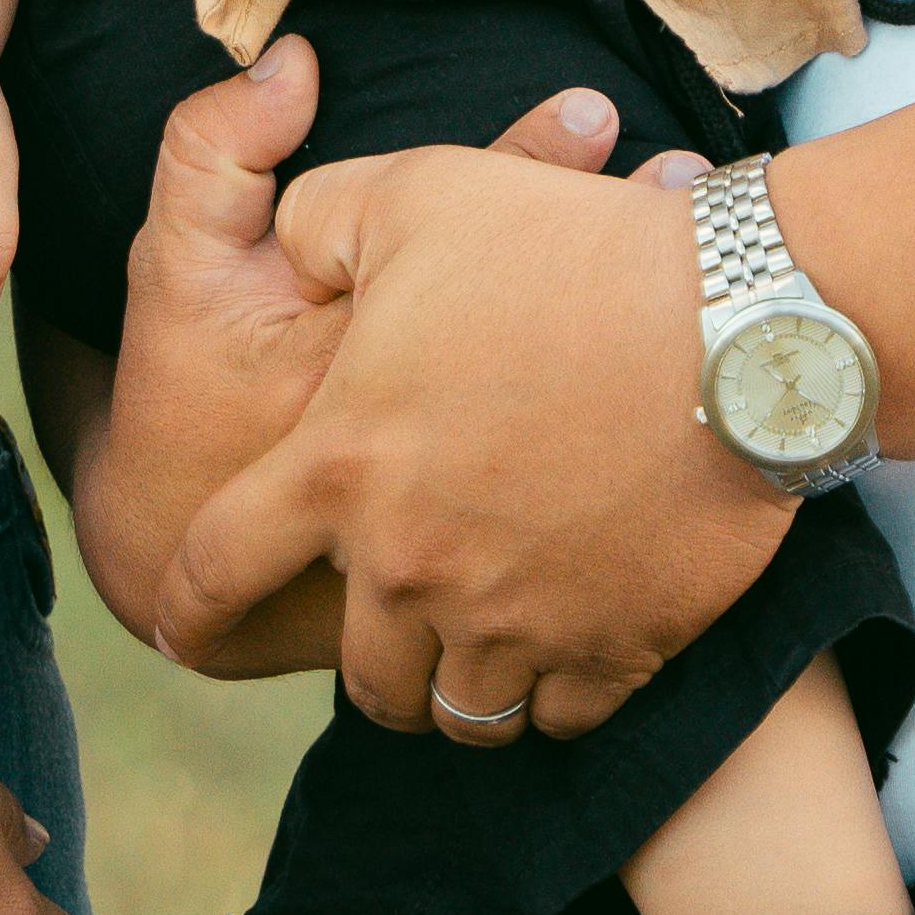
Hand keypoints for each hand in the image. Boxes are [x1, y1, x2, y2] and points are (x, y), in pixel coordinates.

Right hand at [60, 44, 634, 665]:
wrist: (183, 562)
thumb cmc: (185, 408)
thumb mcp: (174, 275)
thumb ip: (214, 156)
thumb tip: (294, 61)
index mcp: (342, 358)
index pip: (448, 230)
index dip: (527, 160)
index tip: (597, 112)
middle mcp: (414, 438)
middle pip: (539, 314)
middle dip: (617, 240)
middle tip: (688, 183)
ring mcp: (459, 514)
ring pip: (577, 413)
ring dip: (644, 340)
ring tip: (717, 283)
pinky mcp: (491, 573)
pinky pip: (583, 506)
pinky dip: (639, 454)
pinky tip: (694, 407)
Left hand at [153, 140, 779, 745]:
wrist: (739, 324)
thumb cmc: (567, 250)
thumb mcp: (411, 197)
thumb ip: (314, 221)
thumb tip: (284, 240)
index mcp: (341, 468)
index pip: (215, 569)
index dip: (183, 606)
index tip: (175, 628)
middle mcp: (413, 567)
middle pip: (358, 672)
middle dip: (364, 660)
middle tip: (383, 640)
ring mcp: (518, 621)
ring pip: (459, 712)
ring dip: (454, 692)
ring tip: (471, 658)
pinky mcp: (617, 648)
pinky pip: (561, 717)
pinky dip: (553, 697)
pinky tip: (563, 652)